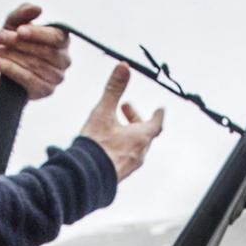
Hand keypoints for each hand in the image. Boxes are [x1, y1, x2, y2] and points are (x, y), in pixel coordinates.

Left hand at [0, 4, 72, 98]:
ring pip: (34, 65)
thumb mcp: (14, 23)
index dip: (38, 34)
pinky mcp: (44, 91)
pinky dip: (8, 68)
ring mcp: (56, 78)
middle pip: (44, 52)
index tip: (19, 30)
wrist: (1, 67)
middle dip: (18, 43)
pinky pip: (27, 79)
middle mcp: (64, 60)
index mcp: (62, 41)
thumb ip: (24, 13)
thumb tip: (37, 9)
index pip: (57, 37)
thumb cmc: (13, 42)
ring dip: (10, 55)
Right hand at [77, 62, 166, 182]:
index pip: (156, 123)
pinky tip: (108, 145)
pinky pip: (126, 157)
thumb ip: (113, 89)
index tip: (160, 109)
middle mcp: (139, 153)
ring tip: (115, 125)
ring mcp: (130, 166)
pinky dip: (122, 145)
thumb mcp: (103, 112)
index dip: (157, 115)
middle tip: (125, 108)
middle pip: (145, 133)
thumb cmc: (97, 146)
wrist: (85, 179)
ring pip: (136, 146)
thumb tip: (124, 67)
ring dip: (129, 132)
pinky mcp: (119, 175)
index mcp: (140, 137)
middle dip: (136, 119)